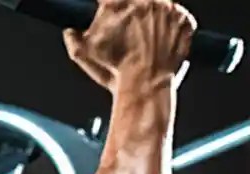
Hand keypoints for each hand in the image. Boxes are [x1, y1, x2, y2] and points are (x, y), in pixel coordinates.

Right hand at [64, 0, 195, 92]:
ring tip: (144, 36)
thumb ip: (73, 40)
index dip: (108, 5)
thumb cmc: (114, 70)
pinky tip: (159, 40)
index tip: (106, 9)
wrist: (146, 85)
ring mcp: (169, 9)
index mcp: (118, 4)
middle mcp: (146, 1)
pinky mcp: (185, 20)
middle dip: (131, 9)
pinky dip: (171, 25)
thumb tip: (69, 31)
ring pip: (160, 3)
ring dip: (152, 13)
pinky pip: (179, 15)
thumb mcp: (83, 55)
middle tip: (128, 27)